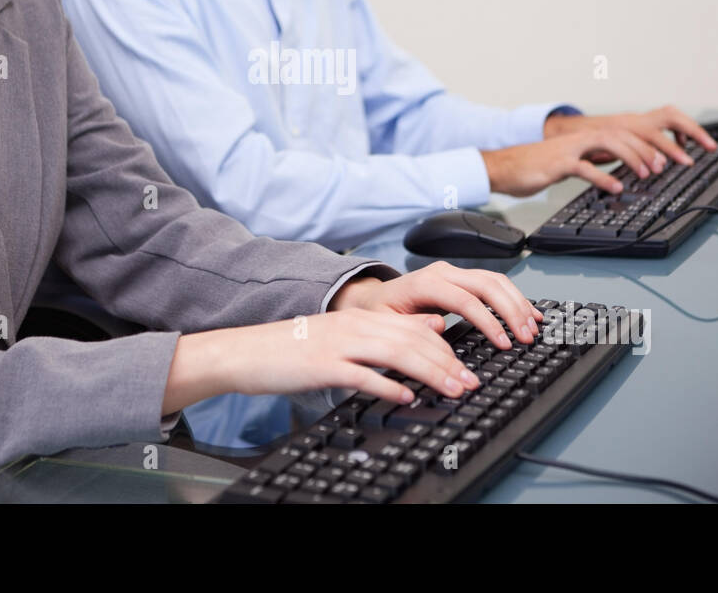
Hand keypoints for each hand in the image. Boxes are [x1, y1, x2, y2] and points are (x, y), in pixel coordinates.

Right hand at [163, 308, 479, 413]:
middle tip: (470, 384)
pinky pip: (362, 375)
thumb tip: (430, 331)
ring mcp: (339, 345)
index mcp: (361, 319)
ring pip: (396, 354)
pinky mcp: (323, 365)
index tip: (468, 371)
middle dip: (448, 364)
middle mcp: (354, 327)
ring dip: (430, 373)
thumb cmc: (294, 349)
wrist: (247, 351)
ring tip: (452, 390)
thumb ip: (385, 334)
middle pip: (413, 341)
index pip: (415, 330)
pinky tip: (406, 397)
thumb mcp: (344, 336)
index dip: (448, 350)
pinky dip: (388, 385)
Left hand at [331, 261, 542, 345]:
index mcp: (425, 284)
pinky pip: (494, 282)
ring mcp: (454, 273)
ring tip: (532, 328)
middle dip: (511, 310)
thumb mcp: (387, 324)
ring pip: (495, 280)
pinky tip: (528, 312)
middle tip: (526, 336)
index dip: (488, 322)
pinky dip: (514, 296)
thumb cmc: (380, 313)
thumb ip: (413, 326)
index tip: (504, 343)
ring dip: (517, 303)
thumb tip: (440, 326)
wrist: (374, 298)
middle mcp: (443, 273)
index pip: (466, 300)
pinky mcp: (462, 278)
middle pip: (487, 285)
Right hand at [483, 104, 717, 195]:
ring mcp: (571, 148)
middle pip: (625, 134)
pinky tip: (616, 188)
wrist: (506, 167)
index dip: (651, 144)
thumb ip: (595, 163)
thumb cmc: (538, 167)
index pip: (627, 133)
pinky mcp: (559, 163)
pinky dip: (603, 177)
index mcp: (589, 138)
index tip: (670, 160)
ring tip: (646, 174)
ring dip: (632, 157)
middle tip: (668, 166)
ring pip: (609, 143)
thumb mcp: (573, 163)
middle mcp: (583, 138)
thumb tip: (618, 175)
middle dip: (650, 149)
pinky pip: (584, 168)